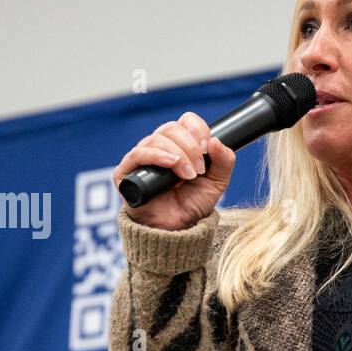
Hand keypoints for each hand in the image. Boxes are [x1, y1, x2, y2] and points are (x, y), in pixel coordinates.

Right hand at [112, 112, 235, 230]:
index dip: (198, 129)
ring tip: (189, 175)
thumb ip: (225, 161)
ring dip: (178, 155)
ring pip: (156, 139)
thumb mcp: (217, 182)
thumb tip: (217, 141)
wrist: (177, 229)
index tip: (207, 147)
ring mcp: (142, 158)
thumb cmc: (192, 204)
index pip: (186, 121)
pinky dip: (156, 156)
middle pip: (171, 128)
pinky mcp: (126, 172)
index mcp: (179, 144)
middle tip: (200, 169)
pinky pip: (137, 154)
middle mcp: (159, 146)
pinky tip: (170, 164)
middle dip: (190, 147)